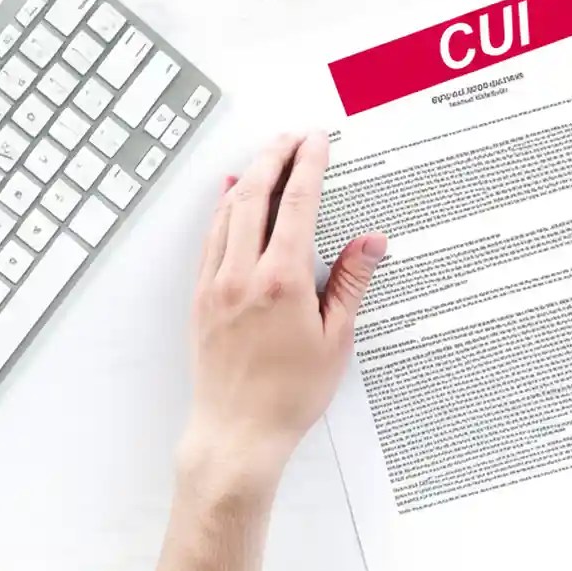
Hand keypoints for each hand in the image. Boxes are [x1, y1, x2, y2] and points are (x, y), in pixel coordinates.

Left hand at [181, 132, 386, 490]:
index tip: (317, 141)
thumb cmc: (289, 395)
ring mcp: (215, 284)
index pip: (298, 204)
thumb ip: (351, 282)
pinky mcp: (200, 298)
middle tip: (292, 136)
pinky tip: (229, 197)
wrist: (236, 434)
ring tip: (266, 156)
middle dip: (275, 157)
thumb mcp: (336, 339)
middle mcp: (243, 275)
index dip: (309, 165)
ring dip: (248, 177)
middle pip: (255, 194)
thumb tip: (371, 242)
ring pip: (227, 211)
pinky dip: (223, 209)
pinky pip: (210, 239)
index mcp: (282, 281)